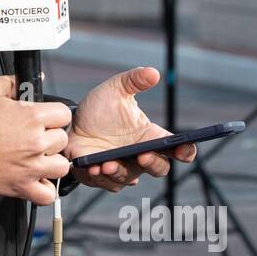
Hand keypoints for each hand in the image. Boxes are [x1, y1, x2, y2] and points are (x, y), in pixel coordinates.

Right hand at [0, 76, 70, 204]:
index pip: (64, 114)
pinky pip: (48, 194)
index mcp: (32, 117)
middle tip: (35, 138)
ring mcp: (31, 167)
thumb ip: (14, 81)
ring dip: (51, 162)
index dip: (55, 116)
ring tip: (38, 159)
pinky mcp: (22, 186)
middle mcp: (36, 143)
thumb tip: (32, 80)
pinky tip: (36, 179)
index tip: (45, 120)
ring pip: (61, 167)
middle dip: (50, 138)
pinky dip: (45, 189)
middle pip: (62, 140)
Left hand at [63, 67, 195, 192]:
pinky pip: (105, 183)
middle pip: (159, 168)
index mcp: (150, 136)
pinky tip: (94, 168)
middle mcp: (139, 156)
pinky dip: (101, 178)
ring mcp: (122, 168)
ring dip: (120, 172)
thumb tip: (153, 72)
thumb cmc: (100, 110)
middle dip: (154, 163)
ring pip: (130, 178)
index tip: (184, 148)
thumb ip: (134, 80)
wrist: (71, 122)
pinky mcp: (101, 176)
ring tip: (108, 164)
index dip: (185, 150)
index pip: (177, 148)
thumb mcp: (116, 90)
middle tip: (143, 155)